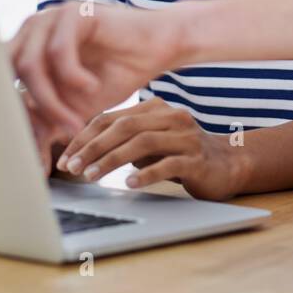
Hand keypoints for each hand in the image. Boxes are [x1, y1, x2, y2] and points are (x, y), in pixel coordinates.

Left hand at [8, 0, 181, 137]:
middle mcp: (32, 30)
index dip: (9, 114)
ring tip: (77, 120)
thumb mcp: (75, 106)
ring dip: (53, 101)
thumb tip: (25, 152)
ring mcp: (50, 17)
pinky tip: (93, 86)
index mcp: (26, 47)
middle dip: (31, 110)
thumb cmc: (116, 74)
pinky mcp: (73, 12)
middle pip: (8, 73)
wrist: (157, 48)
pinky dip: (73, 77)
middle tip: (57, 134)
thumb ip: (47, 120)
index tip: (27, 148)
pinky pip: (58, 51)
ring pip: (31, 65)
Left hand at [55, 97, 249, 200]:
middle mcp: (171, 117)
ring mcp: (186, 137)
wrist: (227, 165)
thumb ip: (123, 139)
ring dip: (112, 160)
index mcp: (155, 108)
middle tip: (72, 167)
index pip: (111, 117)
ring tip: (91, 176)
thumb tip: (80, 151)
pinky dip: (146, 174)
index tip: (66, 158)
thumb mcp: (149, 142)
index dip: (85, 137)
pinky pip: (168, 164)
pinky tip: (129, 184)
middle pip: (125, 127)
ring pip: (142, 143)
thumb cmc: (179, 154)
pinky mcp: (197, 159)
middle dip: (93, 147)